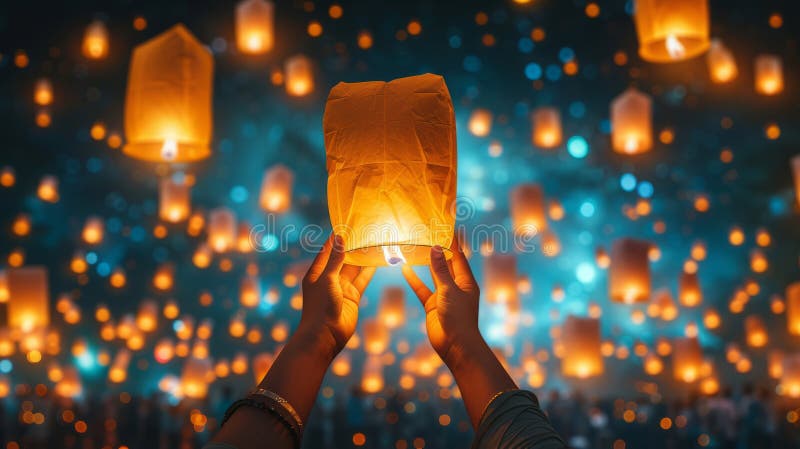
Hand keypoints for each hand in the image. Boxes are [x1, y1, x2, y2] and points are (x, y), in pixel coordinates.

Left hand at [299, 234, 374, 359]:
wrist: (325, 336)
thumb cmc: (320, 307)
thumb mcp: (327, 279)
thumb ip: (336, 260)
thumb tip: (340, 239)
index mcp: (316, 273)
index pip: (327, 251)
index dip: (336, 239)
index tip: (346, 225)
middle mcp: (329, 278)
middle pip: (342, 258)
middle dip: (352, 247)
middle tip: (364, 232)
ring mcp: (341, 288)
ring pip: (354, 268)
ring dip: (363, 258)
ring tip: (373, 243)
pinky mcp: (353, 296)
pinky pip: (362, 280)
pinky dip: (369, 271)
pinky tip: (377, 260)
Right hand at [401, 236, 480, 364]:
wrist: (455, 346)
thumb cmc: (458, 318)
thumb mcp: (448, 290)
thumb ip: (440, 270)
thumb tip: (435, 248)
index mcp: (466, 281)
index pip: (459, 256)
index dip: (453, 241)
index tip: (447, 226)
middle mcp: (456, 286)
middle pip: (447, 263)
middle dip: (439, 249)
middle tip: (429, 232)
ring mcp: (444, 296)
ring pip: (433, 275)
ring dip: (426, 263)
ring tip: (416, 247)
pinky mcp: (432, 305)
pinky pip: (422, 289)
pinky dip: (414, 280)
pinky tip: (405, 269)